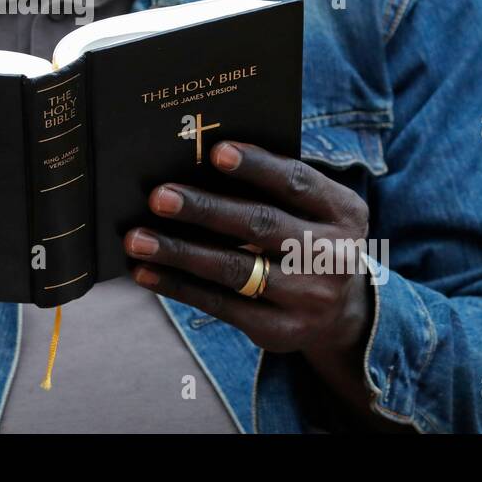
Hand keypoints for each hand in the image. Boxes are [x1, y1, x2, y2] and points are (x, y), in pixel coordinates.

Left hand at [124, 140, 383, 421]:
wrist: (341, 312)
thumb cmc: (307, 238)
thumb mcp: (312, 210)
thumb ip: (274, 187)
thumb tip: (197, 163)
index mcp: (344, 212)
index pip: (298, 182)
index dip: (258, 166)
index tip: (216, 151)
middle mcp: (334, 256)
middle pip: (261, 225)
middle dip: (205, 209)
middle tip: (158, 196)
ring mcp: (309, 298)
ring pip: (234, 269)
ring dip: (179, 252)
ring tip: (137, 239)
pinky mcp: (281, 330)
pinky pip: (221, 305)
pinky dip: (178, 286)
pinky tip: (146, 272)